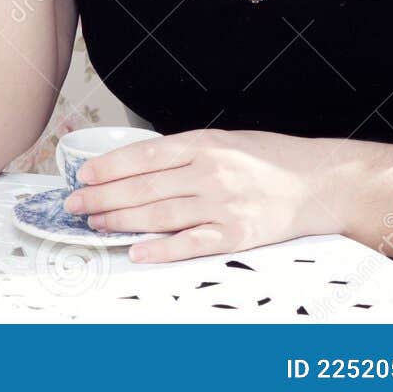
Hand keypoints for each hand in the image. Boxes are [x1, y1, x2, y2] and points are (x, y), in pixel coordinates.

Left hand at [60, 128, 336, 263]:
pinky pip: (190, 244)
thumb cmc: (267, 160)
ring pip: (160, 215)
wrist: (317, 182)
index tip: (83, 177)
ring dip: (121, 222)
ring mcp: (223, 206)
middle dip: (103, 198)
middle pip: (144, 188)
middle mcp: (211, 173)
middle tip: (75, 205)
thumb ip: (182, 155)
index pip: (143, 156)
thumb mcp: (222, 141)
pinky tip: (136, 250)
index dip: (109, 168)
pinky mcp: (236, 235)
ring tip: (95, 225)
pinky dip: (160, 248)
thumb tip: (133, 170)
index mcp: (204, 144)